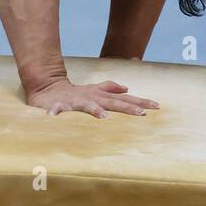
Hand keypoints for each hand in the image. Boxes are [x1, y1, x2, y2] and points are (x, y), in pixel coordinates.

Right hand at [27, 78, 158, 117]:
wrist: (48, 88)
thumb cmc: (75, 93)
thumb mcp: (94, 90)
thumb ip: (110, 88)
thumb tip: (127, 88)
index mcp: (100, 96)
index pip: (124, 98)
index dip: (140, 101)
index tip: (157, 106)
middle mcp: (91, 97)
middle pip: (112, 102)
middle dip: (127, 107)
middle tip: (141, 113)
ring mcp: (75, 101)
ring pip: (86, 105)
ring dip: (94, 110)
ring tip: (104, 117)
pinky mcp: (58, 105)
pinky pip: (56, 109)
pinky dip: (55, 112)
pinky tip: (53, 117)